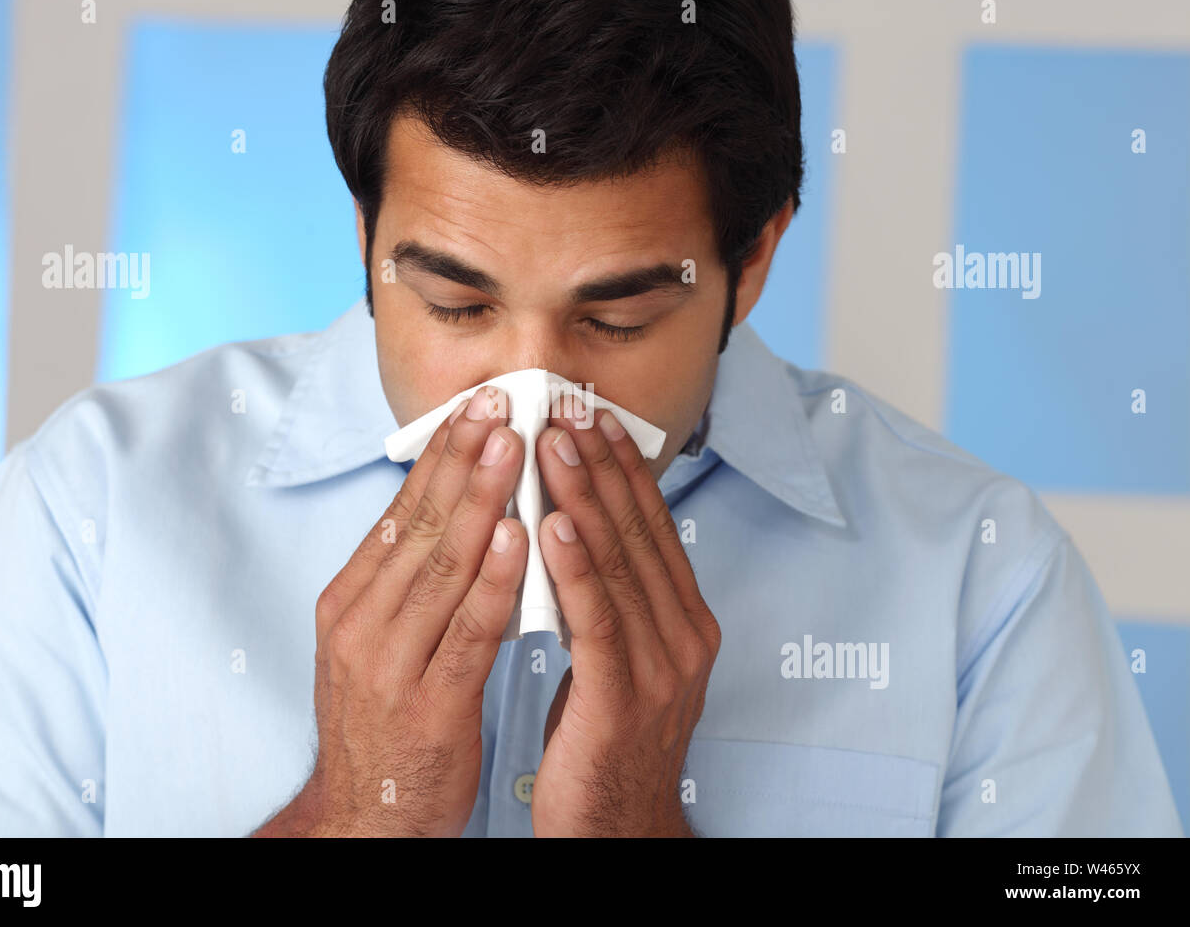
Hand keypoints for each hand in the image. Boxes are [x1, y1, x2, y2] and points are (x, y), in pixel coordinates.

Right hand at [254, 385, 525, 836]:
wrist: (366, 817)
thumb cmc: (386, 726)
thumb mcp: (380, 644)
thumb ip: (411, 585)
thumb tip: (453, 515)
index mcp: (349, 602)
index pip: (399, 514)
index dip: (438, 457)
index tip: (473, 407)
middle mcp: (360, 624)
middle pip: (417, 525)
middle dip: (461, 458)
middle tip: (498, 402)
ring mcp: (390, 663)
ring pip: (441, 565)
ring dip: (479, 499)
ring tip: (512, 446)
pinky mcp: (429, 703)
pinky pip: (467, 630)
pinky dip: (493, 579)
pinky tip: (517, 537)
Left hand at [530, 396, 720, 836]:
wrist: (616, 830)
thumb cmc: (604, 741)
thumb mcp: (615, 658)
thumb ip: (607, 600)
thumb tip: (575, 534)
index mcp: (684, 622)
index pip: (651, 528)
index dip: (621, 468)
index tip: (590, 415)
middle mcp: (684, 636)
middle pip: (639, 533)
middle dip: (600, 464)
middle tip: (567, 405)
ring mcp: (661, 669)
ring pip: (618, 566)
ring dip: (583, 499)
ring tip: (552, 443)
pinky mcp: (623, 700)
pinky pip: (597, 622)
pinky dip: (574, 569)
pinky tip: (549, 527)